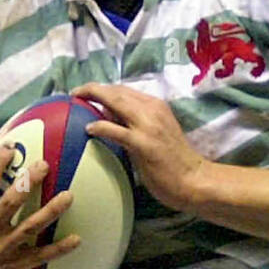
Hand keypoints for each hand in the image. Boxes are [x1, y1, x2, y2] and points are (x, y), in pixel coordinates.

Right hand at [0, 146, 78, 268]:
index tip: (9, 147)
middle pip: (11, 202)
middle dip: (28, 182)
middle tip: (44, 165)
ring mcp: (3, 248)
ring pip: (31, 227)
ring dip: (51, 212)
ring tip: (69, 196)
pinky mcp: (14, 265)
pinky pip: (40, 257)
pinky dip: (59, 249)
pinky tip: (77, 239)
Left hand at [71, 82, 208, 212]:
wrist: (194, 180)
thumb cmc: (173, 161)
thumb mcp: (153, 133)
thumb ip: (132, 122)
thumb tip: (107, 115)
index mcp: (156, 106)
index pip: (124, 90)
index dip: (103, 88)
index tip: (86, 91)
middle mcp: (152, 110)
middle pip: (117, 91)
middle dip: (93, 88)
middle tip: (74, 92)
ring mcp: (148, 126)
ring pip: (116, 102)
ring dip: (93, 97)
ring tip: (75, 100)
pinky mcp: (144, 144)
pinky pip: (116, 130)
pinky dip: (100, 126)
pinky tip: (88, 128)